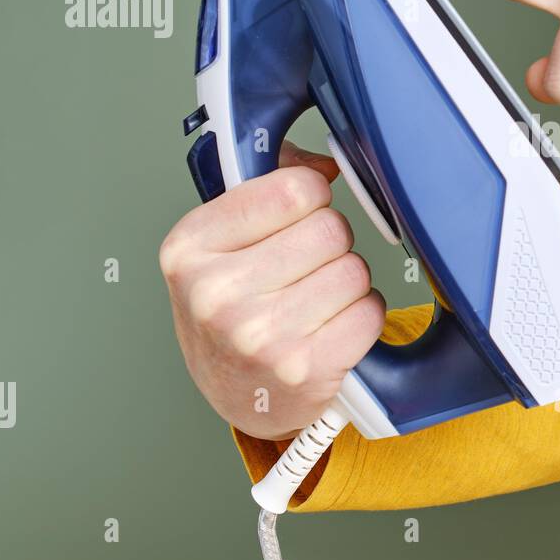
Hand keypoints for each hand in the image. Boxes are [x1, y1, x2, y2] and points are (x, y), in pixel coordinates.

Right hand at [159, 142, 384, 439]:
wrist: (240, 396)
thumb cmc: (234, 312)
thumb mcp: (219, 245)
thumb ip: (266, 188)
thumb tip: (328, 162)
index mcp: (189, 248)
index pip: (295, 188)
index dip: (310, 198)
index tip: (296, 219)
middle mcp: (216, 294)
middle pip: (331, 229)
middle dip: (330, 246)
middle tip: (304, 271)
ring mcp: (260, 336)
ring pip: (355, 270)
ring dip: (347, 284)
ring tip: (314, 304)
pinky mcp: (304, 369)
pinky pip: (371, 312)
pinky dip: (362, 318)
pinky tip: (330, 330)